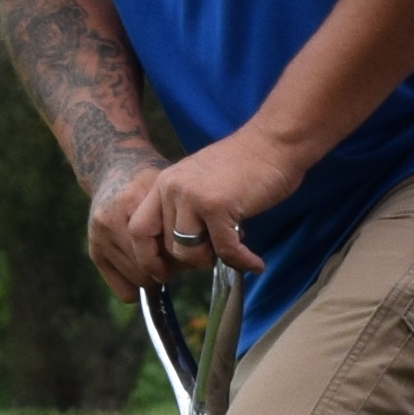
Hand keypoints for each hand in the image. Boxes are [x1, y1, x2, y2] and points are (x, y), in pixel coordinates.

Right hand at [75, 147, 180, 296]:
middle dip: (170, 269)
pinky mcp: (94, 248)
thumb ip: (184, 219)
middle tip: (182, 261)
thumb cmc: (151, 182)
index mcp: (133, 201)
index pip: (162, 249)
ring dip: (156, 277)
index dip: (184, 257)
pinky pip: (123, 288)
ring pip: (137, 280)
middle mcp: (110, 219)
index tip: (195, 254)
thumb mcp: (170, 189)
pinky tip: (150, 271)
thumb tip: (202, 258)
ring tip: (166, 262)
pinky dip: (140, 286)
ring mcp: (99, 235)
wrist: (114, 169)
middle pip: (149, 267)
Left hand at [127, 125, 315, 290]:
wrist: (275, 141)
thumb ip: (187, 207)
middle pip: (165, 245)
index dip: (146, 256)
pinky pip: (224, 250)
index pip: (138, 228)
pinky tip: (255, 263)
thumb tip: (188, 246)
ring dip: (211, 260)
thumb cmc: (247, 163)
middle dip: (187, 262)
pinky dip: (241, 261)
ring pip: (188, 252)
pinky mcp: (218, 207)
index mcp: (164, 183)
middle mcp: (171, 189)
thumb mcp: (201, 181)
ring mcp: (193, 197)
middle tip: (209, 262)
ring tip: (233, 253)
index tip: (161, 273)